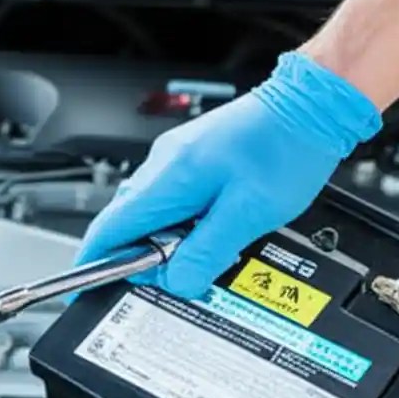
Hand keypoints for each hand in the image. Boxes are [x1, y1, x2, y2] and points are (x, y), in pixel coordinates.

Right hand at [74, 51, 382, 298]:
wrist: (312, 105)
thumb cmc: (287, 150)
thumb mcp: (247, 215)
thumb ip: (206, 252)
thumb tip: (177, 282)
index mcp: (170, 178)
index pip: (110, 229)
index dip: (94, 266)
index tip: (86, 292)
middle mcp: (165, 164)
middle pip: (130, 224)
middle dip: (141, 260)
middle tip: (170, 283)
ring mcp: (179, 158)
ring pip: (155, 213)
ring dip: (169, 242)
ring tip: (205, 258)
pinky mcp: (197, 158)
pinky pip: (175, 199)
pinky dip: (184, 224)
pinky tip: (215, 233)